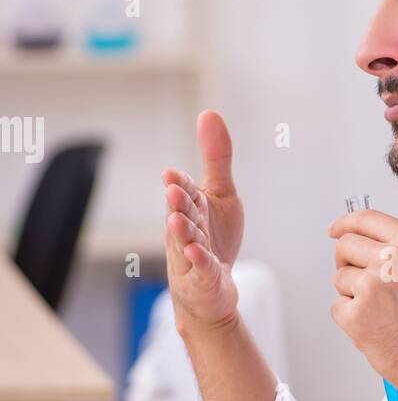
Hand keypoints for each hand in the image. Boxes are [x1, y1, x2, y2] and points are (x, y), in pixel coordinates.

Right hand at [162, 110, 243, 335]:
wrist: (211, 288)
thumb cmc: (213, 237)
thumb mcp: (221, 194)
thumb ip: (216, 157)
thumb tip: (208, 112)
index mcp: (190, 207)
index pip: (184, 192)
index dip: (180, 184)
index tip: (172, 174)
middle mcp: (185, 229)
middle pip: (181, 213)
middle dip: (177, 202)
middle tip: (173, 189)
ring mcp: (190, 255)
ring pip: (185, 241)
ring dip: (182, 231)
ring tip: (177, 220)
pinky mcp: (201, 278)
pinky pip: (200, 268)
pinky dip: (199, 261)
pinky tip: (197, 253)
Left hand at [328, 208, 397, 400]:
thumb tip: (374, 249)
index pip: (367, 219)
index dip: (346, 223)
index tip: (336, 228)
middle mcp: (390, 260)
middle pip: (345, 246)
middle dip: (348, 262)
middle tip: (363, 282)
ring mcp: (370, 287)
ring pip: (340, 279)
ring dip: (354, 295)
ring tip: (384, 314)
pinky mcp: (355, 315)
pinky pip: (338, 308)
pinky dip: (351, 320)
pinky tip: (377, 329)